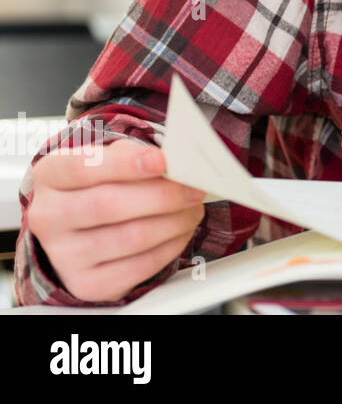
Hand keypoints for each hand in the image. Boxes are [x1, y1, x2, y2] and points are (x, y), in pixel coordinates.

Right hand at [27, 138, 206, 302]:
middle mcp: (49, 217)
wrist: (80, 229)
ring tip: (192, 208)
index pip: (83, 168)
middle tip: (194, 188)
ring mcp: (64, 255)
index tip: (162, 160)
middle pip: (109, 205)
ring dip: (175, 221)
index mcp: (50, 177)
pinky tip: (181, 230)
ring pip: (131, 237)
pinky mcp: (88, 283)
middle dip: (164, 195)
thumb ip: (135, 155)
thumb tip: (174, 162)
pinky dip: (172, 245)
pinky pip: (141, 265)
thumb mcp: (108, 160)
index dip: (125, 164)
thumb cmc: (100, 186)